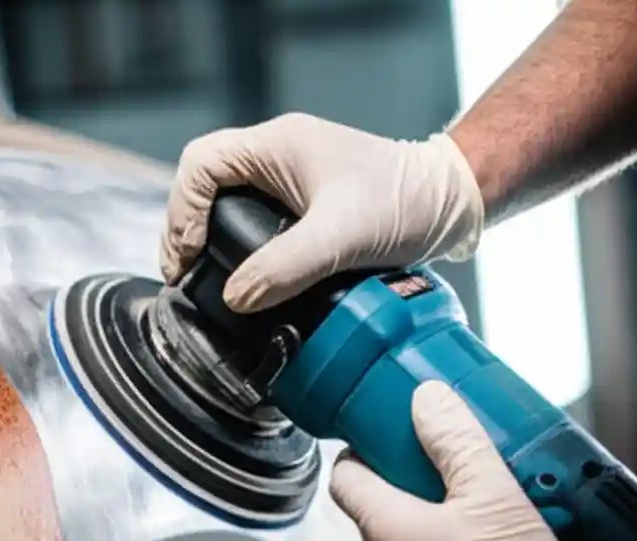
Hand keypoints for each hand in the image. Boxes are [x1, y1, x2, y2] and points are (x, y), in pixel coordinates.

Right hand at [159, 113, 484, 312]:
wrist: (454, 203)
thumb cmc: (406, 203)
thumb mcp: (342, 237)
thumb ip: (285, 268)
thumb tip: (235, 297)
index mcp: (275, 145)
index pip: (200, 165)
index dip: (182, 211)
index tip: (189, 257)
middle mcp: (276, 156)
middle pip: (204, 184)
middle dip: (186, 228)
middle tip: (186, 275)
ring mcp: (289, 178)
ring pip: (225, 201)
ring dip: (210, 238)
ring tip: (204, 279)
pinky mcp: (304, 202)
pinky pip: (252, 218)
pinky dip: (238, 246)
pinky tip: (242, 277)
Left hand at [329, 380, 614, 540]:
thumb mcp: (493, 493)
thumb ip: (455, 440)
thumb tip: (427, 400)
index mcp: (385, 533)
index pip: (347, 480)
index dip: (363, 455)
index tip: (387, 443)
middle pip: (384, 521)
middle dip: (419, 499)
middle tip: (462, 485)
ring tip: (492, 533)